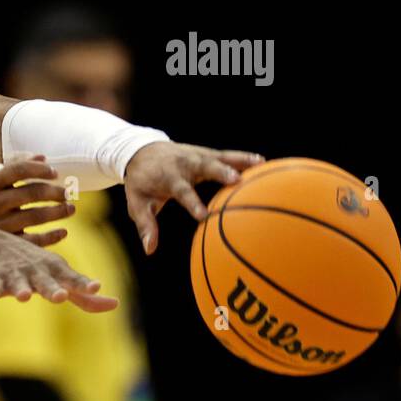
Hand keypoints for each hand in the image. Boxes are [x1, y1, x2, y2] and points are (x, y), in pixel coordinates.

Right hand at [0, 155, 73, 247]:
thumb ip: (12, 169)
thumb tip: (43, 158)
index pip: (18, 170)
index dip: (40, 169)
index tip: (55, 173)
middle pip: (31, 193)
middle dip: (55, 192)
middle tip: (68, 193)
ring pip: (35, 217)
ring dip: (58, 212)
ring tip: (70, 209)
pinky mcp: (1, 246)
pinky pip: (33, 241)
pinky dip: (51, 237)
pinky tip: (62, 232)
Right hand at [0, 228, 118, 312]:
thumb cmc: (35, 265)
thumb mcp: (60, 275)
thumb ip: (84, 295)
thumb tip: (114, 305)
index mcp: (55, 271)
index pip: (72, 280)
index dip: (83, 285)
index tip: (95, 287)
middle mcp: (37, 272)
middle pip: (46, 283)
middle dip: (52, 289)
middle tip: (60, 296)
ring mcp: (16, 275)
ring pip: (19, 284)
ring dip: (20, 290)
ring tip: (23, 296)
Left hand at [124, 142, 264, 253]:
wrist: (141, 151)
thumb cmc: (141, 183)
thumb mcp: (137, 203)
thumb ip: (145, 225)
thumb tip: (149, 250)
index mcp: (167, 177)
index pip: (181, 191)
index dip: (193, 203)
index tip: (204, 216)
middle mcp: (184, 164)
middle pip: (204, 167)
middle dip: (219, 173)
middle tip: (236, 181)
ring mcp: (197, 156)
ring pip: (219, 158)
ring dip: (239, 161)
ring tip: (260, 165)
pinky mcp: (207, 153)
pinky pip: (227, 155)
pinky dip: (243, 158)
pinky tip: (263, 163)